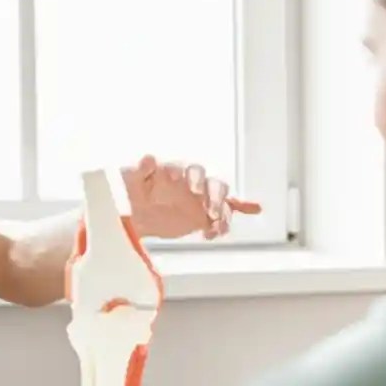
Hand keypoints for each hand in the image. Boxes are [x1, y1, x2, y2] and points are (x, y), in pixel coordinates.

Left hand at [121, 155, 260, 239]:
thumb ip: (141, 171)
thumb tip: (148, 158)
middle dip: (214, 196)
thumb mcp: (130, 182)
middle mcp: (192, 183)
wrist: (134, 213)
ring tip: (217, 226)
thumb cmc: (132, 193)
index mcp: (175, 172)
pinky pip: (227, 210)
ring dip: (224, 211)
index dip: (190, 176)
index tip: (189, 188)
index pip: (187, 170)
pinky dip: (241, 208)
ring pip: (222, 200)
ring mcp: (201, 198)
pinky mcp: (204, 214)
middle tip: (209, 210)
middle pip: (212, 183)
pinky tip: (255, 208)